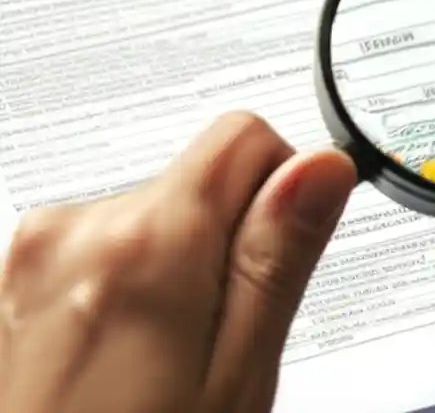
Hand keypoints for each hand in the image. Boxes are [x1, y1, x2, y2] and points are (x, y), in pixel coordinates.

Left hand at [0, 112, 355, 412]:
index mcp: (147, 244)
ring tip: (153, 370)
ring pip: (144, 226)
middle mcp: (72, 231)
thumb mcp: (236, 378)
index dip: (279, 198)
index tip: (271, 269)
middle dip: (220, 250)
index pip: (244, 137)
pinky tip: (109, 372)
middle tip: (209, 347)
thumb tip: (321, 168)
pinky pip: (93, 262)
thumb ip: (278, 260)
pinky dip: (115, 302)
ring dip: (166, 281)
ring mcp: (25, 259)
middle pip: (192, 184)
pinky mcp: (4, 287)